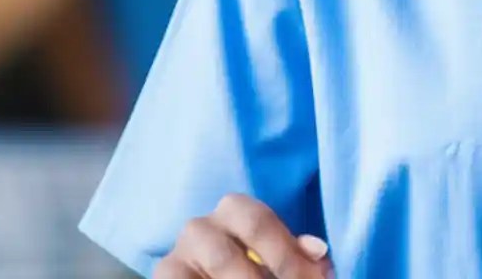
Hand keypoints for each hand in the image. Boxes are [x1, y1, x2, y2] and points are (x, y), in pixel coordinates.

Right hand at [153, 193, 331, 278]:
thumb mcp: (279, 256)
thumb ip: (297, 252)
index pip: (258, 223)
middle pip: (227, 258)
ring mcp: (174, 257)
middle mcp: (199, 228)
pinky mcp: (163, 277)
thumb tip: (318, 250)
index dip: (287, 256)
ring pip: (205, 275)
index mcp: (234, 210)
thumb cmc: (255, 264)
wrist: (215, 271)